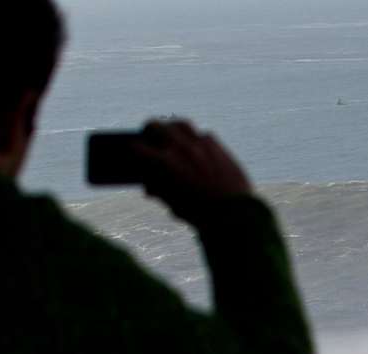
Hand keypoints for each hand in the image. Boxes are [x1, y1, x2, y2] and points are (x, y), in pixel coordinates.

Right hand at [133, 119, 252, 225]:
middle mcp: (180, 148)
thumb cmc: (201, 215)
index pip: (137, 147)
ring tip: (172, 133)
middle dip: (148, 130)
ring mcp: (201, 145)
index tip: (133, 151)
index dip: (133, 150)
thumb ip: (159, 192)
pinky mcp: (218, 147)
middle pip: (156, 125)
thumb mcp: (174, 205)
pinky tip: (197, 146)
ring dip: (173, 127)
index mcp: (164, 163)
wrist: (235, 214)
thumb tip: (148, 188)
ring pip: (181, 124)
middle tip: (148, 134)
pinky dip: (197, 139)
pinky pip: (204, 135)